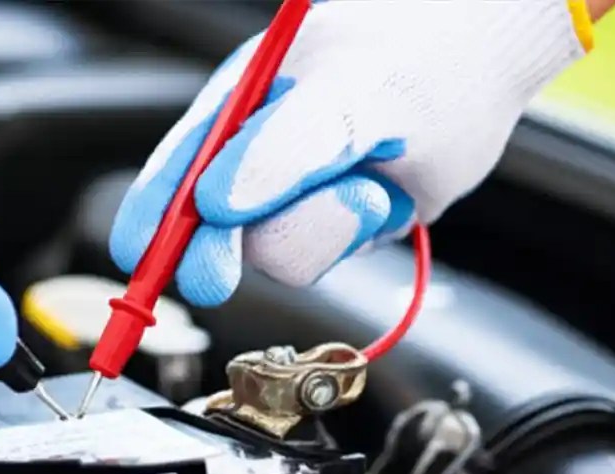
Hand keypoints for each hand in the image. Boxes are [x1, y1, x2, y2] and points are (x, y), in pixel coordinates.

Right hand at [111, 0, 589, 305]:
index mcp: (233, 114)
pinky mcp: (338, 225)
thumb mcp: (349, 93)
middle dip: (229, 245)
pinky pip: (333, 254)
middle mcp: (256, 159)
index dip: (149, 218)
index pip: (173, 174)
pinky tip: (383, 194)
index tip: (134, 255)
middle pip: (217, 229)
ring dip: (328, 227)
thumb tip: (215, 203)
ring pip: (280, 251)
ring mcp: (297, 196)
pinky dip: (361, 230)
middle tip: (210, 276)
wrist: (480, 60)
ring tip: (369, 181)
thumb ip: (283, 148)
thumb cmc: (413, 55)